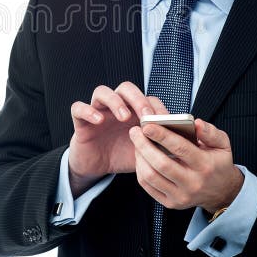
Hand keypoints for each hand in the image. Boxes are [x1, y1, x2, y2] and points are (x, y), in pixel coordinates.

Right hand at [68, 81, 167, 195]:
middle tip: (146, 116)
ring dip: (115, 101)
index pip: (148, 99)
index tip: (167, 122)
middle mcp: (116, 107)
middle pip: (126, 88)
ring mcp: (97, 111)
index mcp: (134, 112)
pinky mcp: (80, 121)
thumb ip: (157, 144)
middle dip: (138, 99)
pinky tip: (98, 120)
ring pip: (102, 91)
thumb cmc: (122, 156)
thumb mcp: (144, 152)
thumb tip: (178, 143)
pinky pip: (78, 107)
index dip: (158, 108)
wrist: (96, 168)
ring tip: (123, 116)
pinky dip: (88, 110)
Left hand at [129, 118, 243, 212]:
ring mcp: (181, 196)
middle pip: (161, 164)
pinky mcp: (171, 203)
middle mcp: (193, 183)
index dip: (161, 135)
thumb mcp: (222, 145)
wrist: (221, 192)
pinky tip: (140, 157)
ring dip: (139, 157)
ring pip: (151, 176)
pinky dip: (140, 170)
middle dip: (144, 145)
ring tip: (136, 142)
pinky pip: (148, 186)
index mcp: (205, 166)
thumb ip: (210, 132)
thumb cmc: (218, 163)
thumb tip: (196, 123)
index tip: (147, 125)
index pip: (180, 148)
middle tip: (135, 131)